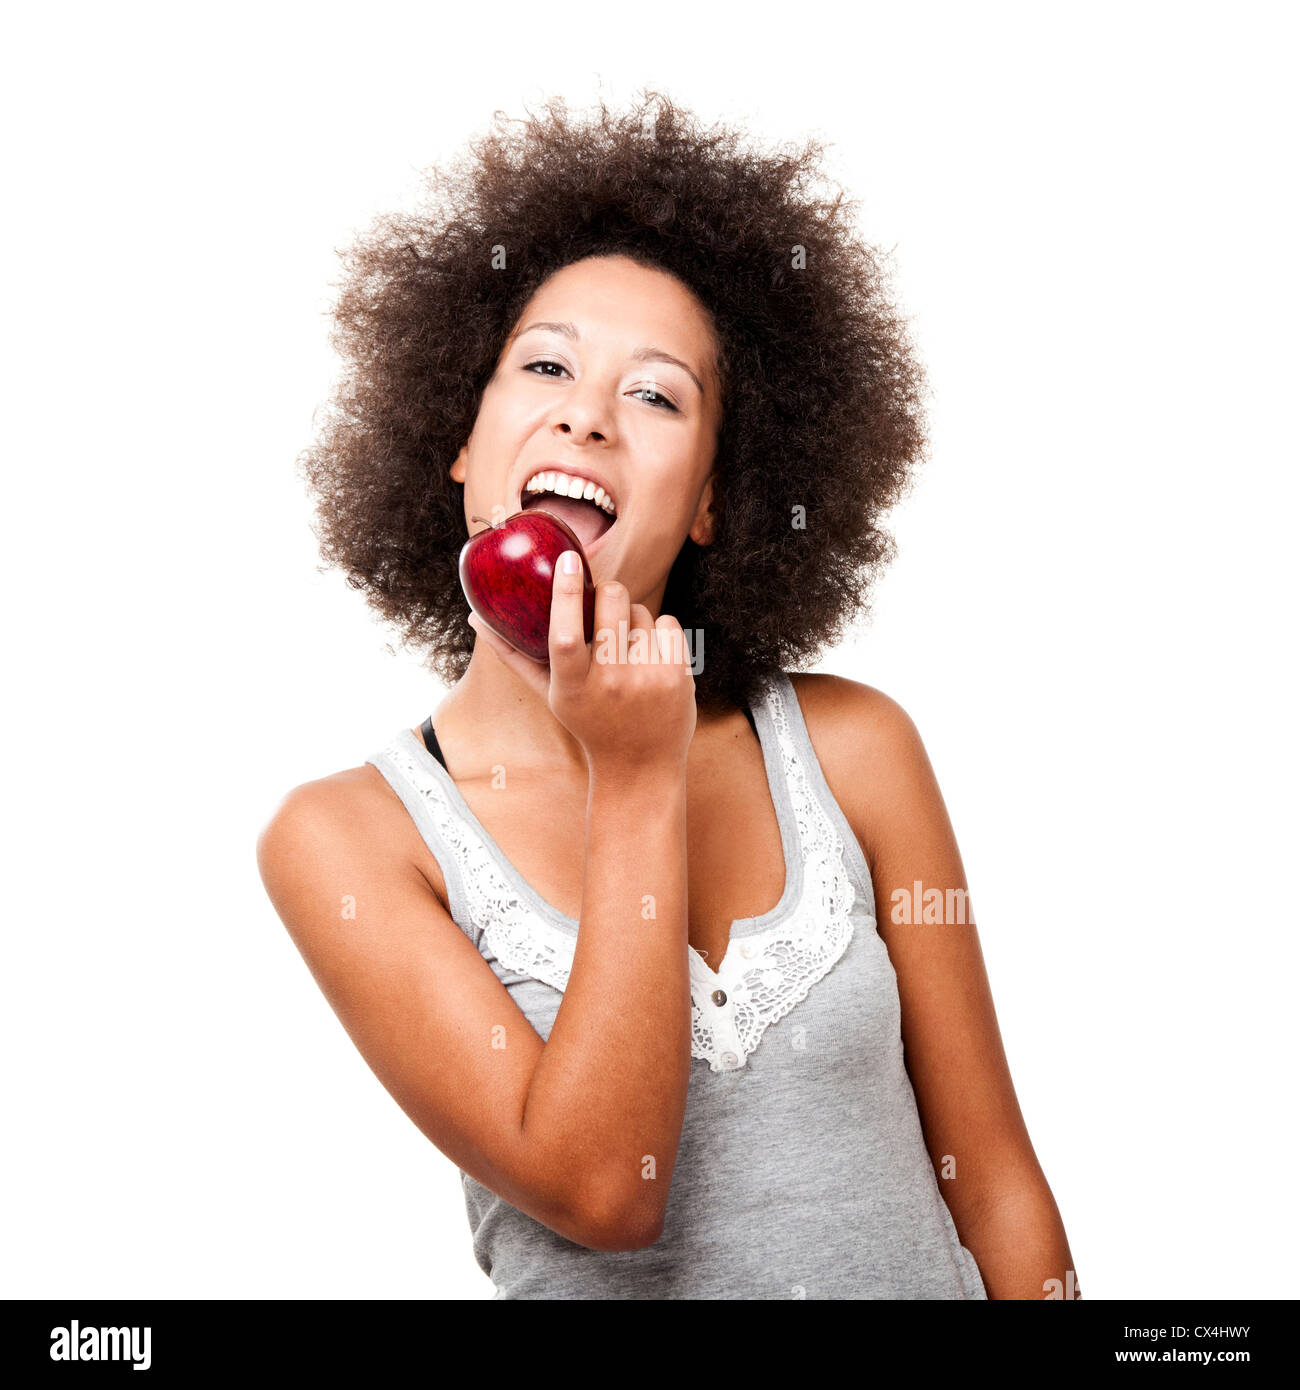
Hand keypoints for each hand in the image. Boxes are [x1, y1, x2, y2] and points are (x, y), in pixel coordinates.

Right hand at [468, 551, 696, 776]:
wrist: (640, 764)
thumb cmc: (588, 721)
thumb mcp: (549, 694)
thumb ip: (514, 655)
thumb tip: (475, 617)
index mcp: (573, 687)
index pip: (565, 633)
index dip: (566, 593)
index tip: (567, 560)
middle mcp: (611, 683)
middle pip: (612, 602)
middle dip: (607, 592)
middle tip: (603, 605)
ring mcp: (648, 679)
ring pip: (641, 610)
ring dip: (632, 619)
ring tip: (626, 650)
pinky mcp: (678, 676)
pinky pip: (669, 623)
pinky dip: (659, 631)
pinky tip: (650, 657)